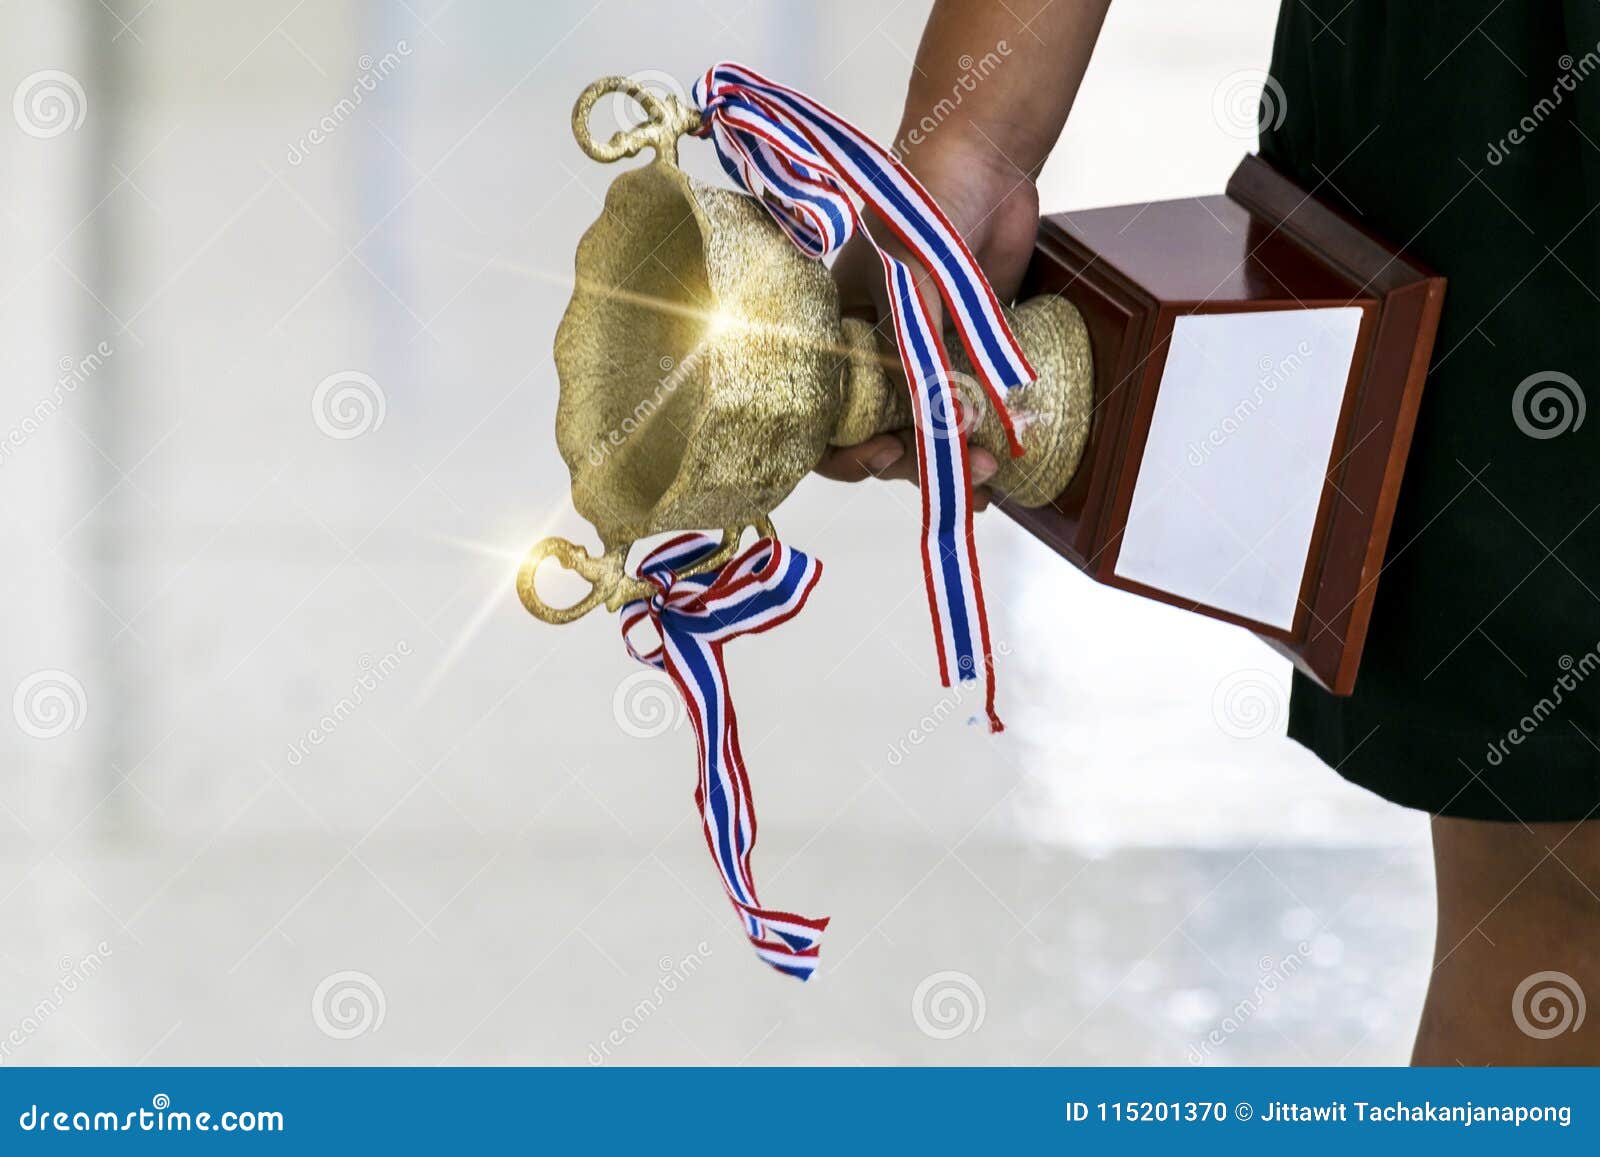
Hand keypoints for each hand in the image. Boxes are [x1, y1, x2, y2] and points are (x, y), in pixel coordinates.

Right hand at [816, 131, 1038, 512]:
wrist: (985, 158)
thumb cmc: (922, 197)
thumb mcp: (907, 274)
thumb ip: (916, 345)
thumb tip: (934, 419)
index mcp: (832, 336)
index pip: (820, 417)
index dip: (845, 451)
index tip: (886, 452)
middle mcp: (870, 355)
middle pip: (873, 437)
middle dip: (909, 464)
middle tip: (951, 472)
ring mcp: (917, 357)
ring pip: (921, 433)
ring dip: (949, 461)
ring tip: (985, 475)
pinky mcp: (963, 353)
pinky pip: (963, 412)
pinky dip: (977, 442)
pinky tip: (995, 468)